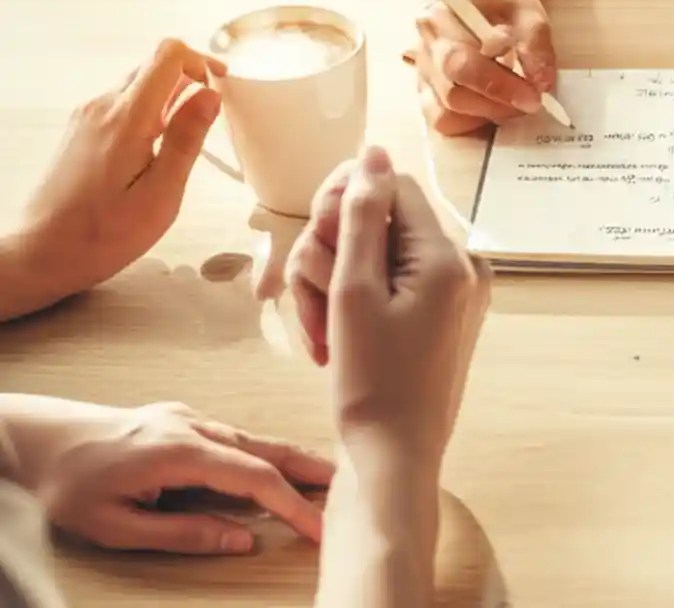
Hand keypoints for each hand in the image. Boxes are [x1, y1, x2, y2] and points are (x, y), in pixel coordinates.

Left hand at [0, 396, 332, 553]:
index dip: (294, 504)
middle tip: (353, 486)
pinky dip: (265, 451)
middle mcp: (192, 426)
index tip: (321, 528)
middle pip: (268, 447)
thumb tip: (242, 540)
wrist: (34, 437)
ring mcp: (188, 418)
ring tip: (328, 476)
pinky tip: (277, 463)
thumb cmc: (68, 485)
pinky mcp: (180, 419)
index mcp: (179, 451)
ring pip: (254, 438)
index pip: (255, 478)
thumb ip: (184, 532)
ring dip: (292, 458)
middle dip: (312, 468)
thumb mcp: (117, 526)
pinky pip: (235, 435)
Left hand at [18, 39, 225, 304]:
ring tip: (185, 141)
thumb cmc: (104, 234)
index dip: (201, 62)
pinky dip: (149, 114)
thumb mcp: (161, 194)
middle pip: (153, 66)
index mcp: (126, 119)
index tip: (219, 89)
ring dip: (169, 100)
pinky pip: (122, 105)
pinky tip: (156, 151)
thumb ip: (186, 139)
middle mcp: (102, 107)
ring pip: (138, 86)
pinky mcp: (81, 130)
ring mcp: (87, 117)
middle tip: (211, 118)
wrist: (44, 251)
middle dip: (189, 81)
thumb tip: (210, 95)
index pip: (167, 56)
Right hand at [287, 147, 490, 456]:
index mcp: (448, 256)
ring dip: (330, 286)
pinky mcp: (437, 313)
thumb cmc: (372, 384)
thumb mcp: (355, 291)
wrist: (392, 458)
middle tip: (314, 303)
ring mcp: (452, 291)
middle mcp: (461, 266)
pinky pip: (386, 283)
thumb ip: (364, 214)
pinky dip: (351, 304)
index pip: (389, 183)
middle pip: (377, 216)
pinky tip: (331, 342)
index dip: (340, 202)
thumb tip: (375, 152)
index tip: (315, 245)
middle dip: (330, 254)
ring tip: (320, 334)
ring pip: (371, 251)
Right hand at [409, 0, 555, 135]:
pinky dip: (471, 122)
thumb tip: (539, 82)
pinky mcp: (427, 94)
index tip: (533, 95)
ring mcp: (422, 72)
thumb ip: (536, 43)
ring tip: (513, 100)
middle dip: (497, 105)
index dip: (499, 86)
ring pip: (447, 112)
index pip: (462, 62)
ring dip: (487, 114)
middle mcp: (425, 46)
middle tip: (530, 102)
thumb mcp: (528, 13)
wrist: (487, 5)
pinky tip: (492, 106)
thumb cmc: (505, 7)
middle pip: (452, 93)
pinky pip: (443, 121)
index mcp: (440, 18)